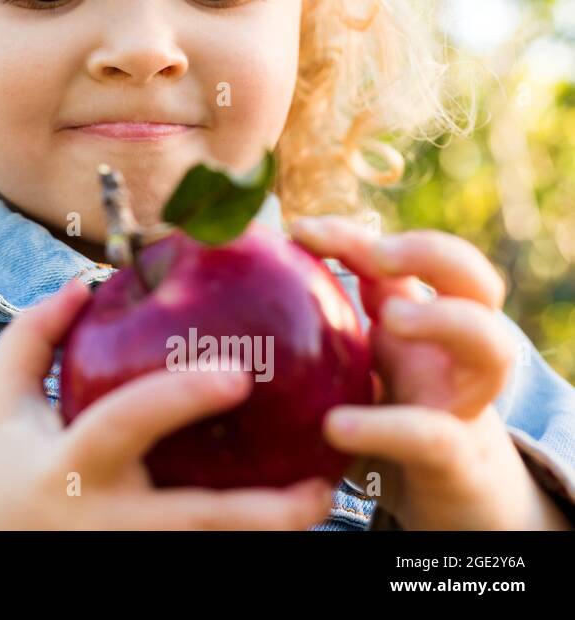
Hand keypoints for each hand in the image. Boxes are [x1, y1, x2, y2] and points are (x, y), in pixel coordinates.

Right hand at [0, 277, 333, 529]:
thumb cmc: (7, 465)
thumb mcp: (1, 402)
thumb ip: (32, 338)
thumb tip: (81, 285)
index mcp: (71, 464)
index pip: (125, 426)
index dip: (177, 399)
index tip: (237, 375)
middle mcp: (107, 520)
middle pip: (195, 522)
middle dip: (260, 512)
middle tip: (318, 484)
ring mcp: (131, 554)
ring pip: (212, 549)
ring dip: (270, 533)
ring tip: (322, 499)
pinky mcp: (147, 569)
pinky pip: (208, 554)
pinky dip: (249, 539)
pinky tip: (291, 517)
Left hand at [290, 216, 568, 529]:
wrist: (435, 490)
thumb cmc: (382, 409)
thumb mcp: (348, 360)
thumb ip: (310, 324)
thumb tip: (229, 279)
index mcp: (421, 316)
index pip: (401, 258)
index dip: (354, 236)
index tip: (299, 231)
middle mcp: (454, 348)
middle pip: (477, 280)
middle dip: (433, 252)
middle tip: (378, 254)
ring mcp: (462, 398)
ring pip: (491, 345)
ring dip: (448, 320)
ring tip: (393, 320)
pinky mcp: (454, 454)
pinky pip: (432, 434)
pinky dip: (387, 427)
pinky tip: (337, 425)